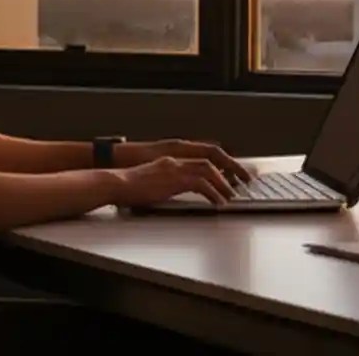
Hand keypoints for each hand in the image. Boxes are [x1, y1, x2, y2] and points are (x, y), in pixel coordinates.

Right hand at [116, 139, 253, 184]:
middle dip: (229, 170)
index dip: (219, 164)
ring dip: (223, 183)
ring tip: (232, 195)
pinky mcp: (174, 180)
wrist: (116, 183)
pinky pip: (201, 185)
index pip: (202, 156)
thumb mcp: (153, 179)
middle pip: (211, 160)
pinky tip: (218, 202)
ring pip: (209, 171)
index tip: (231, 173)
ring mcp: (175, 168)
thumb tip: (179, 188)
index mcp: (172, 159)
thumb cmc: (129, 186)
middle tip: (242, 181)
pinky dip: (213, 193)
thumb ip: (168, 180)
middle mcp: (176, 160)